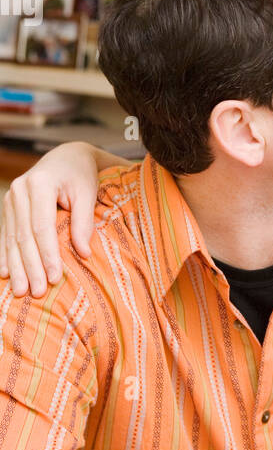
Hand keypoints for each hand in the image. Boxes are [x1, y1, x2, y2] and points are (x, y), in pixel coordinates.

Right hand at [0, 141, 100, 296]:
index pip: (42, 227)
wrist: (67, 157)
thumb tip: (83, 254)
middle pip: (24, 236)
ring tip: (20, 291)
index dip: (47, 254)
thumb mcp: (88, 193)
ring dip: (16, 266)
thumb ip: (84, 222)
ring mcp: (10, 198)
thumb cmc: (81, 175)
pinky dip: (5, 255)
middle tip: (36, 292)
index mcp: (39, 184)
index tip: (54, 278)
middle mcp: (19, 191)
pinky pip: (5, 234)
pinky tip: (5, 274)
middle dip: (30, 267)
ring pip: (12, 238)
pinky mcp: (8, 206)